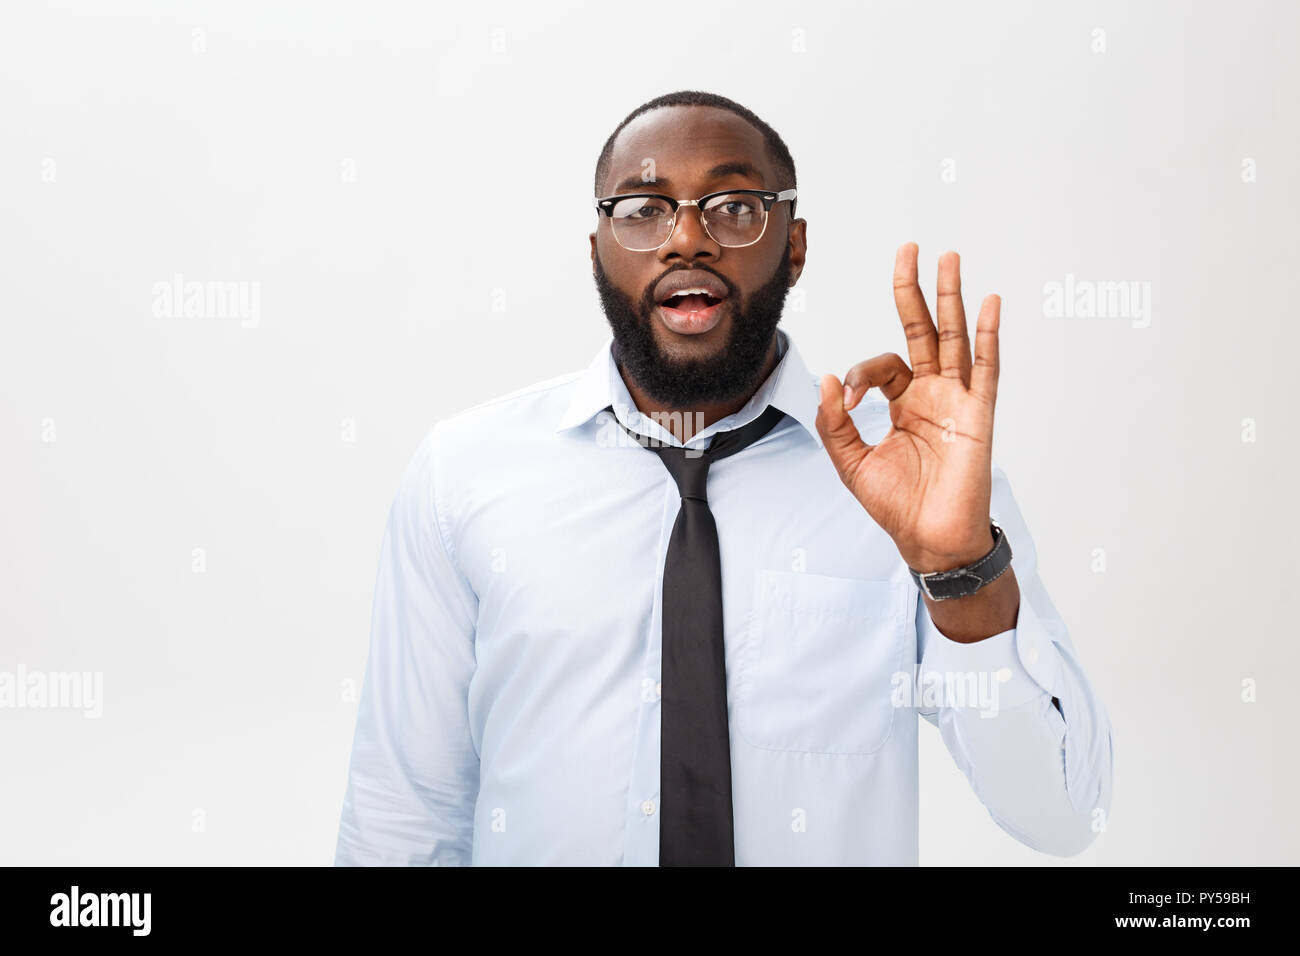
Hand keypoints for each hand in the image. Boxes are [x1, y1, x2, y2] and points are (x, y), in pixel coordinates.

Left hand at [815, 243, 1001, 572]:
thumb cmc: (897, 506)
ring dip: (951, 298)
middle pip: (922, 331)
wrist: (930, 540)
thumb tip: (828, 377)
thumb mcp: (851, 463)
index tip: (849, 396)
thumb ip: (834, 422)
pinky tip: (989, 303)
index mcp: (901, 404)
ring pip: (954, 338)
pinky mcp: (978, 415)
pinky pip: (985, 368)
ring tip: (948, 258)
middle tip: (910, 248)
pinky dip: (987, 335)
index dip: (860, 372)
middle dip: (914, 290)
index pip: (881, 365)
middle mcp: (931, 395)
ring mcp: (957, 401)